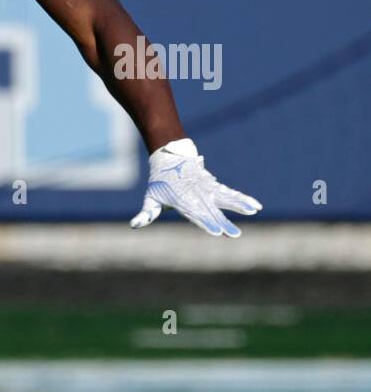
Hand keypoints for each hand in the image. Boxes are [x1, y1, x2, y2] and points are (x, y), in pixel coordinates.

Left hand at [130, 139, 261, 237]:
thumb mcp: (150, 198)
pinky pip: (230, 192)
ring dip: (239, 205)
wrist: (170, 157)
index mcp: (182, 200)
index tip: (215, 232)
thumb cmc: (159, 183)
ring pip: (225, 197)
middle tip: (233, 234)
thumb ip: (146, 213)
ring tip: (253, 212)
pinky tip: (256, 206)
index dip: (205, 223)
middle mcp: (197, 194)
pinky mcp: (214, 185)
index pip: (195, 215)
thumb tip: (135, 225)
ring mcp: (207, 188)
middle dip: (223, 222)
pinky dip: (242, 198)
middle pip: (212, 210)